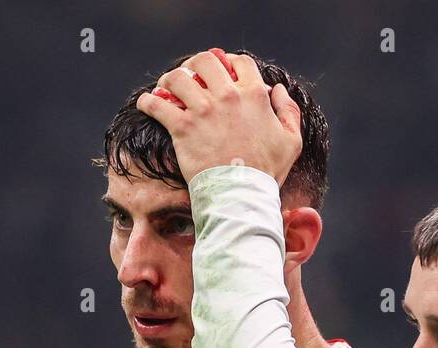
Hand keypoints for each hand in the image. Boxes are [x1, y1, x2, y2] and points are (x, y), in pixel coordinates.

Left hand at [135, 48, 301, 186]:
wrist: (242, 196)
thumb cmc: (266, 173)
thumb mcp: (291, 142)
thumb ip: (288, 111)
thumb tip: (277, 89)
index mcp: (254, 95)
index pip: (240, 62)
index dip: (229, 62)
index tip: (222, 70)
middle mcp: (228, 96)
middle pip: (205, 61)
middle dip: (195, 65)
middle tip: (189, 76)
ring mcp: (204, 110)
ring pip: (178, 77)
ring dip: (169, 79)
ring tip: (165, 88)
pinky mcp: (183, 127)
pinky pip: (157, 104)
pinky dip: (148, 102)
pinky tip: (146, 104)